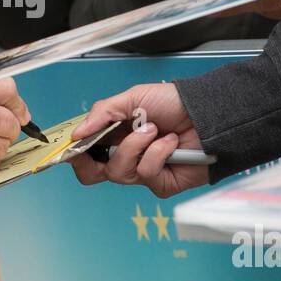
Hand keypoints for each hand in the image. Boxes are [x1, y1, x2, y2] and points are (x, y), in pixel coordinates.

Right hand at [68, 82, 209, 198]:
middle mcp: (125, 155)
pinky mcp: (160, 183)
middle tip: (94, 148)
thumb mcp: (133, 97)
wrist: (207, 114)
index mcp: (114, 135)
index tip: (72, 145)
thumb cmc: (175, 103)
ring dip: (134, 146)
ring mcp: (141, 171)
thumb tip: (77, 133)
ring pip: (118, 171)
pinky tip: (170, 141)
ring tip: (151, 129)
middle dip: (89, 162)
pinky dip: (157, 153)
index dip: (74, 153)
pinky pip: (146, 173)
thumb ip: (102, 113)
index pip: (85, 152)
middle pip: (92, 174)